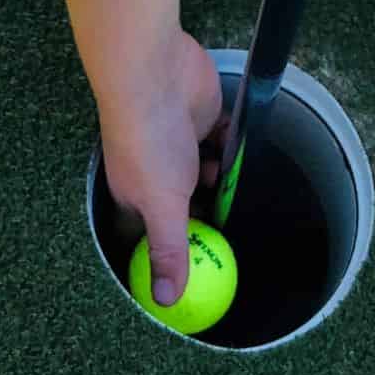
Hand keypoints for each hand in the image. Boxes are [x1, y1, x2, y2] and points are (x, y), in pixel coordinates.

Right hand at [96, 29, 226, 307]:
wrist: (156, 72)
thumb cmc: (149, 139)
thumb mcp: (163, 205)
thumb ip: (169, 250)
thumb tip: (165, 302)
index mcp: (136, 196)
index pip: (153, 236)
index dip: (175, 253)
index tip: (201, 270)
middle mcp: (154, 172)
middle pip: (183, 206)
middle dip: (205, 219)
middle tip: (231, 237)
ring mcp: (178, 144)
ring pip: (205, 174)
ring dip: (219, 182)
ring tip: (231, 190)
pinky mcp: (200, 119)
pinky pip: (221, 141)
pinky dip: (230, 148)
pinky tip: (238, 154)